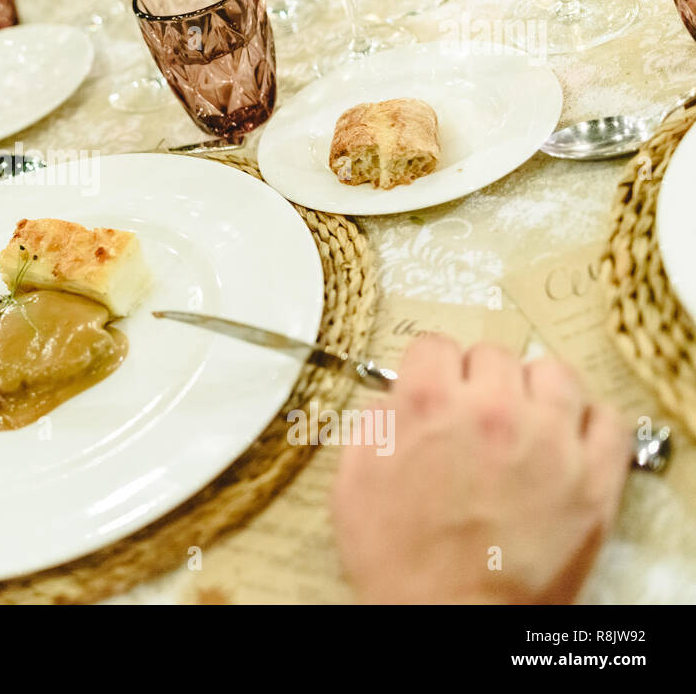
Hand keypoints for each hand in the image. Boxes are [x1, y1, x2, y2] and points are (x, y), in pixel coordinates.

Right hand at [332, 336, 630, 603]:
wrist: (447, 618)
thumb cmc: (397, 560)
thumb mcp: (353, 480)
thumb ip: (376, 422)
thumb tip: (398, 395)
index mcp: (425, 404)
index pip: (434, 344)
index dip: (431, 371)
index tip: (436, 389)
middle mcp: (491, 409)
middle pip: (494, 355)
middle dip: (479, 382)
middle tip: (475, 419)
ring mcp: (550, 441)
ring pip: (554, 374)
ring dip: (535, 392)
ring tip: (525, 424)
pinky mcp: (594, 478)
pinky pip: (608, 419)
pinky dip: (588, 424)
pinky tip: (567, 442)